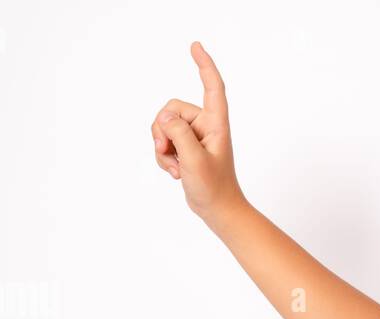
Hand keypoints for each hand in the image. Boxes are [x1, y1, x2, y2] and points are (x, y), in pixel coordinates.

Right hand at [151, 41, 246, 223]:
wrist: (217, 210)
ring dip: (162, 148)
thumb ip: (179, 134)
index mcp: (216, 124)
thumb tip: (164, 117)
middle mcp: (205, 125)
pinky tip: (175, 173)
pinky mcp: (185, 148)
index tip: (195, 46)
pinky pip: (163, 142)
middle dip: (162, 131)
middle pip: (172, 109)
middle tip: (167, 153)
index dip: (204, 65)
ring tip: (175, 168)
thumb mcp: (195, 160)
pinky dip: (164, 157)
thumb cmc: (214, 188)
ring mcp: (194, 136)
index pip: (212, 87)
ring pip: (163, 127)